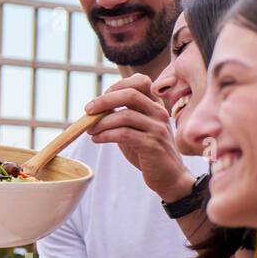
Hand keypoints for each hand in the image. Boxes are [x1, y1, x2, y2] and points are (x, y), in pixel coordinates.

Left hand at [86, 75, 194, 203]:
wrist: (168, 176)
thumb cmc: (147, 150)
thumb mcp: (135, 128)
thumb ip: (121, 114)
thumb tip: (94, 107)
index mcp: (155, 105)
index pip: (140, 81)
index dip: (117, 86)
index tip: (101, 100)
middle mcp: (159, 112)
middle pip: (130, 94)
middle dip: (104, 100)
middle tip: (88, 110)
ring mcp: (158, 128)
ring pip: (125, 115)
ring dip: (102, 122)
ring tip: (90, 130)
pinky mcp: (152, 145)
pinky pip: (124, 134)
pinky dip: (106, 135)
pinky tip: (97, 139)